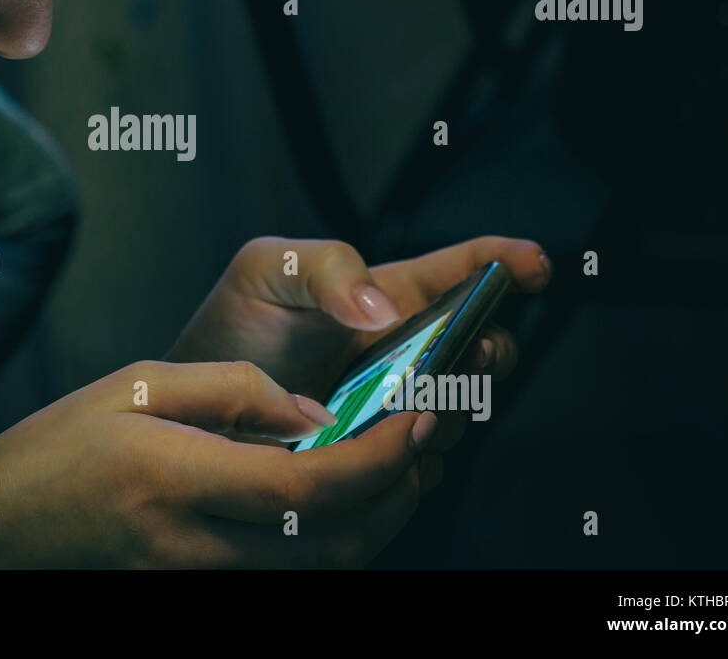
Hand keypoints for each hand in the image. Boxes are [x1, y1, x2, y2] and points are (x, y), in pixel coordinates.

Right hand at [0, 360, 444, 566]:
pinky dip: (340, 542)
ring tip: (401, 464)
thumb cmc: (54, 448)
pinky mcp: (202, 587)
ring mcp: (199, 577)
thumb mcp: (132, 386)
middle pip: (332, 543)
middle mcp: (195, 545)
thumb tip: (314, 413)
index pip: (304, 486)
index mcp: (174, 479)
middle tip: (426, 437)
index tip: (416, 420)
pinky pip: (293, 574)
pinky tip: (348, 500)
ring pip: (322, 568)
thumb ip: (230, 391)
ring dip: (379, 523)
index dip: (375, 459)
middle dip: (397, 494)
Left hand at [165, 236, 552, 440]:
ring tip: (408, 401)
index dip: (504, 262)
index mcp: (385, 297)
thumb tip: (385, 309)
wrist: (192, 409)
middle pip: (482, 348)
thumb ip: (327, 266)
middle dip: (490, 348)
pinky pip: (424, 464)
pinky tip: (387, 449)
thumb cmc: (232, 329)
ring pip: (458, 409)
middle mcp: (403, 352)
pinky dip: (417, 458)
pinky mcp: (381, 459)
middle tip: (467, 351)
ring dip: (450, 406)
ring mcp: (397, 408)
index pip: (459, 271)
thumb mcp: (268, 270)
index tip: (535, 266)